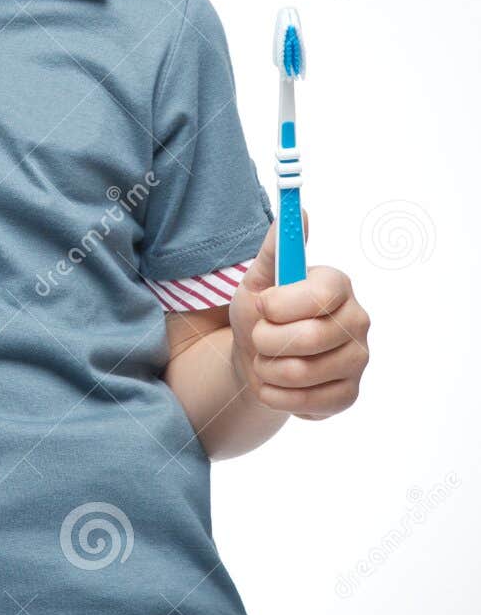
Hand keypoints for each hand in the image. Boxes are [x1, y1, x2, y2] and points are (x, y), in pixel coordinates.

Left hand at [228, 211, 369, 420]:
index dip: (281, 305)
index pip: (319, 295)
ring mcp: (358, 360)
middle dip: (267, 340)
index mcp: (337, 285)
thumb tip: (298, 211)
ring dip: (267, 369)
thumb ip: (274, 250)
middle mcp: (357, 320)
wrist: (257, 361)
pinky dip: (276, 395)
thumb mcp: (256, 281)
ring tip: (266, 360)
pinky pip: (306, 402)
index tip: (263, 305)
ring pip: (303, 372)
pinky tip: (277, 383)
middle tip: (259, 337)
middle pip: (309, 338)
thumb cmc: (260, 316)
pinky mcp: (348, 394)